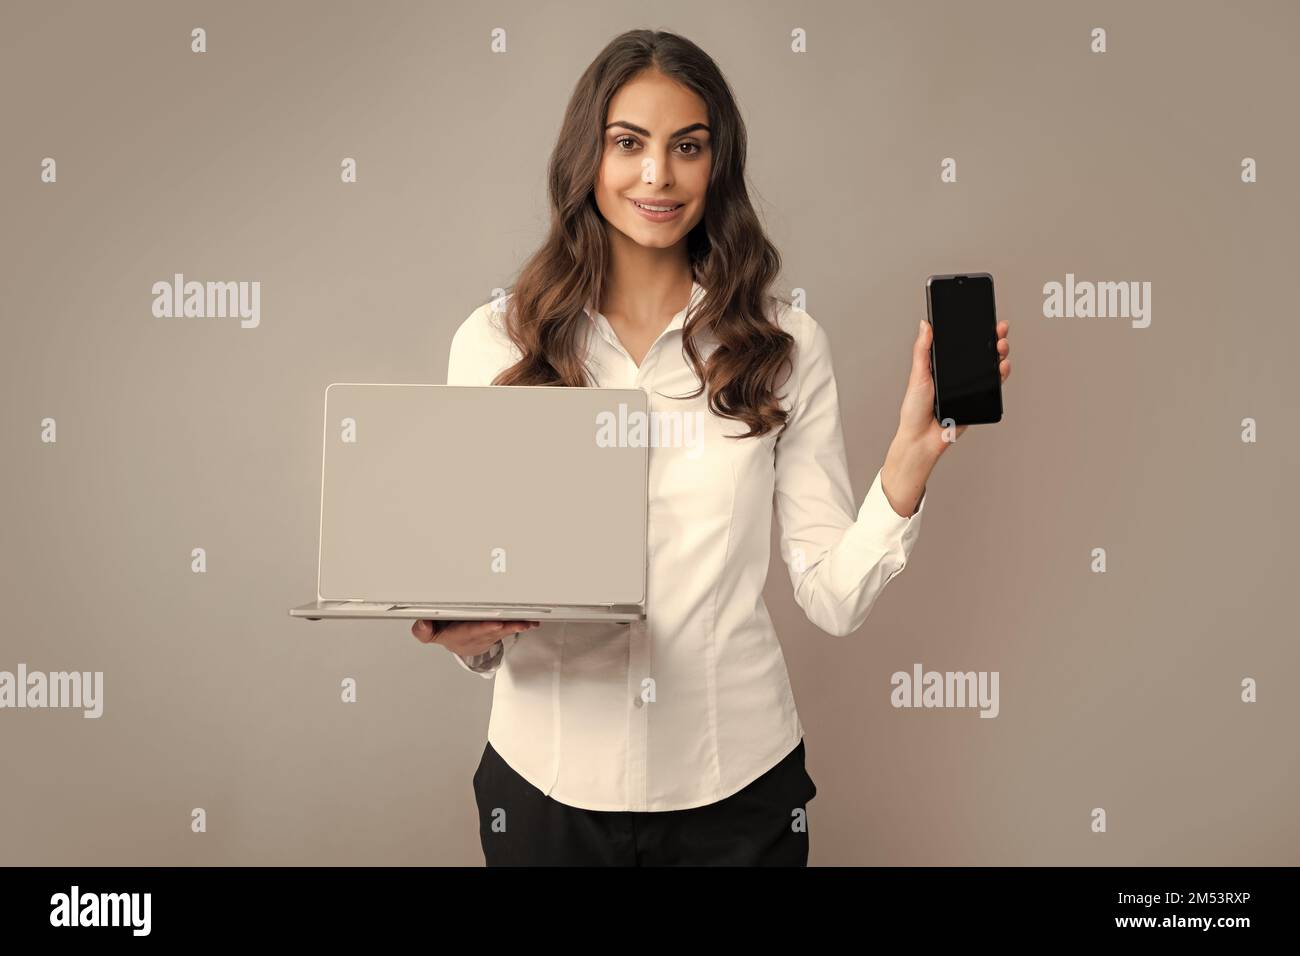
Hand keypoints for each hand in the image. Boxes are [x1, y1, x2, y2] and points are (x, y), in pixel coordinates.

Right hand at [411, 619, 539, 657]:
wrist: (457, 642)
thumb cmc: (445, 631)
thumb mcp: (428, 633)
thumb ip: (423, 630)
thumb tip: (422, 623)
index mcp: (457, 636)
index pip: (469, 631)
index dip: (481, 628)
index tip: (494, 623)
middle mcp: (474, 638)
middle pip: (489, 631)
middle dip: (502, 627)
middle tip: (514, 623)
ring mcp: (486, 637)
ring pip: (501, 632)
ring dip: (514, 628)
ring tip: (526, 623)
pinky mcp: (495, 634)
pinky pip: (508, 630)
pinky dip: (519, 626)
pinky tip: (530, 623)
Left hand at [897, 317, 1011, 455]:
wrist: (922, 439)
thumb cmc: (914, 409)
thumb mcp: (917, 375)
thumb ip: (922, 350)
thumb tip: (924, 324)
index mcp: (942, 366)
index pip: (961, 345)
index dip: (974, 332)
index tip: (983, 318)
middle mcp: (957, 376)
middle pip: (979, 354)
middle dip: (993, 340)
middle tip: (999, 330)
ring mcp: (969, 388)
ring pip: (989, 368)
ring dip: (999, 355)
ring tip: (1001, 347)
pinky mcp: (978, 401)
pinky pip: (993, 386)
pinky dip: (1001, 375)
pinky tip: (1002, 366)